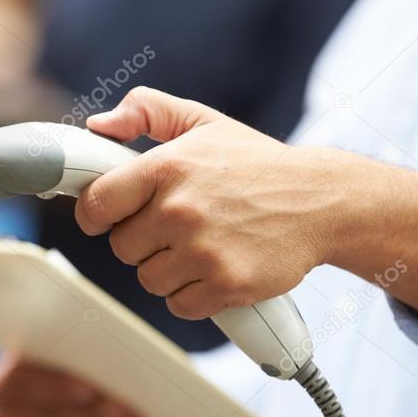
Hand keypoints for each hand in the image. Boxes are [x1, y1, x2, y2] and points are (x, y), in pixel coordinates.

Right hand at [0, 353, 149, 416]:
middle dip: (91, 415)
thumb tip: (111, 357)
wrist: (60, 397)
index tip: (88, 389)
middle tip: (123, 410)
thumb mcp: (64, 353)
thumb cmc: (66, 364)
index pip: (22, 383)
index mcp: (4, 382)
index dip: (55, 387)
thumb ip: (74, 353)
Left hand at [75, 87, 344, 319]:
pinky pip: (180, 305)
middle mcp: (180, 210)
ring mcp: (202, 251)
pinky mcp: (225, 285)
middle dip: (142, 240)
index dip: (96, 213)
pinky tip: (215, 268)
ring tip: (200, 245)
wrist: (322, 202)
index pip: (96, 204)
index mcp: (166, 167)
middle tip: (174, 226)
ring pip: (149, 279)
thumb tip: (99, 125)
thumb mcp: (202, 121)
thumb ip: (146, 111)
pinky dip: (193, 294)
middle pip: (122, 247)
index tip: (106, 216)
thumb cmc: (257, 164)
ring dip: (168, 268)